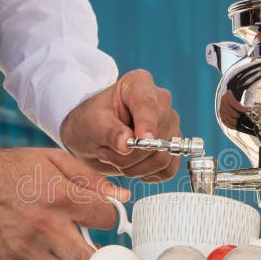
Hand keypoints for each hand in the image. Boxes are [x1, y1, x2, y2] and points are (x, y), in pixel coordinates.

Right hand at [0, 146, 129, 259]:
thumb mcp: (57, 160)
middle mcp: (46, 227)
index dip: (111, 217)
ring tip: (77, 254)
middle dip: (101, 254)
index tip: (103, 217)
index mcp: (60, 197)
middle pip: (90, 259)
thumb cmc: (16, 169)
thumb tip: (121, 197)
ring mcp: (28, 248)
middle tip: (98, 245)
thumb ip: (92, 180)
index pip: (106, 219)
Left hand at [60, 69, 180, 181]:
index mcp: (139, 84)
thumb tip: (127, 144)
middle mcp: (160, 103)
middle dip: (130, 155)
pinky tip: (132, 168)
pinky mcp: (171, 148)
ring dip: (135, 168)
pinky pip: (169, 169)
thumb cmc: (89, 122)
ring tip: (114, 159)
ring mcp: (169, 126)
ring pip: (163, 157)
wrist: (90, 137)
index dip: (147, 125)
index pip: (149, 105)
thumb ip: (109, 131)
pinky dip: (148, 174)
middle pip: (158, 136)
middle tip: (104, 153)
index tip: (142, 140)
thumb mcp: (91, 123)